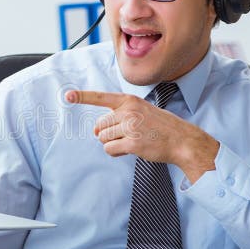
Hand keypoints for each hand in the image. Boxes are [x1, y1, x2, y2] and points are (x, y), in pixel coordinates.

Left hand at [65, 90, 218, 182]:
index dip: (82, 97)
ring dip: (113, 143)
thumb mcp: (142, 110)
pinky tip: (130, 149)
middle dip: (108, 133)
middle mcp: (128, 111)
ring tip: (132, 141)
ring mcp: (130, 127)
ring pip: (103, 139)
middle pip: (100, 126)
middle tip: (128, 134)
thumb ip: (119, 114)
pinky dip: (116, 152)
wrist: (182, 140)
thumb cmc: (161, 126)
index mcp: (129, 101)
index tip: (67, 95)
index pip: (101, 97)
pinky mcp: (132, 143)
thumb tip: (96, 131)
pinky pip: (110, 150)